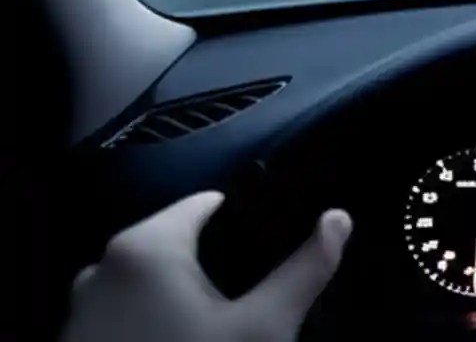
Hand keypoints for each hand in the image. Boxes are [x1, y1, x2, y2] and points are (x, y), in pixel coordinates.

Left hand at [61, 191, 351, 341]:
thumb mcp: (262, 329)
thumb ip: (304, 271)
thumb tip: (338, 218)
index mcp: (146, 246)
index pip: (206, 203)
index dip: (246, 216)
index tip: (274, 246)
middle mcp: (103, 266)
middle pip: (181, 244)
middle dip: (219, 266)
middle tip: (253, 300)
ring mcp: (83, 307)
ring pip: (154, 283)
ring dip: (187, 298)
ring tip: (222, 328)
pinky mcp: (80, 340)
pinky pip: (130, 313)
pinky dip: (159, 322)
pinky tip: (187, 341)